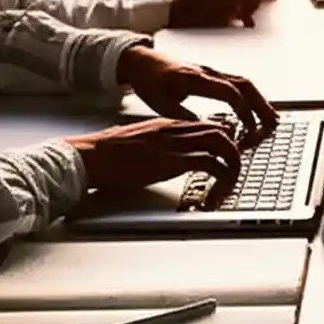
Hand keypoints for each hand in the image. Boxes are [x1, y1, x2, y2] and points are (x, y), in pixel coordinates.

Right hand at [66, 118, 242, 206]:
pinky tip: (213, 198)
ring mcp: (177, 144)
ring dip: (233, 166)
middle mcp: (177, 130)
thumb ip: (156, 145)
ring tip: (228, 188)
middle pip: (222, 131)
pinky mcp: (173, 161)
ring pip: (224, 144)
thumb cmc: (104, 153)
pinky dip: (220, 181)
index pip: (208, 125)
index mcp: (168, 124)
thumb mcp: (137, 142)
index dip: (223, 142)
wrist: (87, 156)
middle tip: (233, 174)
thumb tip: (166, 158)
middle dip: (235, 152)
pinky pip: (211, 166)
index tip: (226, 159)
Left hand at [117, 46, 276, 145]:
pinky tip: (254, 108)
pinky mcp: (211, 74)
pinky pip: (236, 82)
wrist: (141, 60)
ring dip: (259, 100)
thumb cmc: (148, 81)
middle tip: (272, 122)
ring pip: (243, 82)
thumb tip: (210, 131)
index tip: (247, 127)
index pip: (228, 91)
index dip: (241, 109)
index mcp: (194, 79)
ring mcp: (211, 71)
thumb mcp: (160, 104)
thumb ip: (185, 117)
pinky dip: (250, 96)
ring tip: (270, 118)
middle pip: (243, 84)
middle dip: (260, 104)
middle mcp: (207, 72)